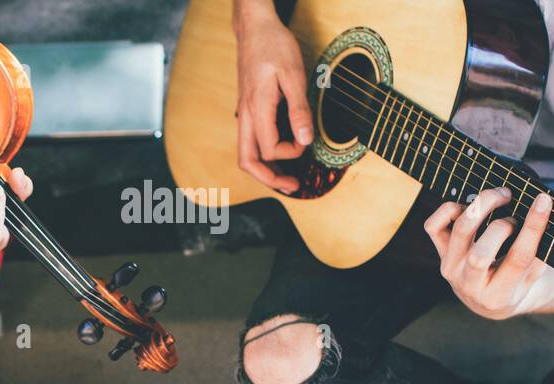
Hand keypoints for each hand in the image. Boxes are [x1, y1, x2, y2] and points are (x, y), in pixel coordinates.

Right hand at [233, 0, 312, 193]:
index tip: (307, 139)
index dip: (292, 151)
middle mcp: (247, 115)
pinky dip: (265, 154)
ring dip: (266, 169)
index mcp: (257, 108)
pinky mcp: (249, 110)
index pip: (270, 149)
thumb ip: (299, 109)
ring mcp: (245, 113)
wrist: (254, 28)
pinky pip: (252, 140)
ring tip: (288, 177)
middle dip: (269, 178)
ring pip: (247, 153)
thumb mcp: (293, 75)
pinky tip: (283, 151)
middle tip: (292, 185)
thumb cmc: (274, 46)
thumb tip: (305, 139)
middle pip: (247, 161)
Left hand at [424, 189, 553, 319]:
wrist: (488, 301)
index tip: (544, 201)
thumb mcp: (534, 275)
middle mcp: (470, 285)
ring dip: (481, 207)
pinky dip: (448, 209)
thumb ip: (540, 250)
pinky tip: (468, 205)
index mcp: (500, 296)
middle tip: (516, 213)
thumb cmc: (516, 283)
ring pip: (460, 233)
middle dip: (502, 226)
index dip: (533, 228)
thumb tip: (543, 208)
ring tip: (501, 196)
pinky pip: (434, 226)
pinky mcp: (440, 253)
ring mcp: (451, 269)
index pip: (518, 259)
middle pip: (481, 254)